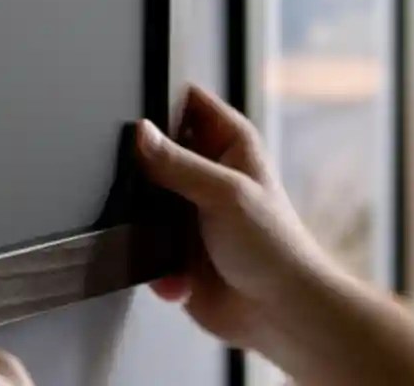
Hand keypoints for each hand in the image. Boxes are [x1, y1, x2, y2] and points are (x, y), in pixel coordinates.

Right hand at [136, 85, 332, 352]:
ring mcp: (190, 208)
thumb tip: (141, 132)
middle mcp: (207, 170)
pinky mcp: (176, 244)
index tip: (134, 111)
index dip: (160, 101)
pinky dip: (151, 257)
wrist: (279, 313)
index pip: (186, 100)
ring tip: (161, 237)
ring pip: (143, 197)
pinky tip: (175, 273)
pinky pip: (143, 239)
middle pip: (155, 150)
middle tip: (141, 187)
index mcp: (228, 142)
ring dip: (144, 220)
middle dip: (140, 169)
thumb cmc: (275, 248)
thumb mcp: (224, 194)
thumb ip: (178, 162)